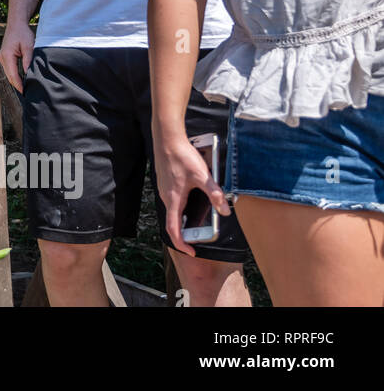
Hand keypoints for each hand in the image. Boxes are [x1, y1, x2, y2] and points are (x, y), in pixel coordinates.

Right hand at [0, 21, 34, 92]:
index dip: (19, 85)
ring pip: (8, 74)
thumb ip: (28, 60)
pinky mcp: (4, 57)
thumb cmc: (23, 33)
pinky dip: (14, 75)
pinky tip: (21, 79)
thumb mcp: (28, 46)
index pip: (13, 75)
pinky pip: (8, 69)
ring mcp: (2, 58)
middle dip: (17, 85)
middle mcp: (2, 58)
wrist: (16, 24)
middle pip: (9, 76)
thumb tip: (28, 74)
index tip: (25, 92)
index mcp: (7, 55)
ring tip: (25, 88)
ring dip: (16, 81)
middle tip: (27, 94)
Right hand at [154, 131, 230, 256]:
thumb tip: (225, 210)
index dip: (182, 244)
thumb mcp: (202, 175)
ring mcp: (164, 190)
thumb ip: (214, 193)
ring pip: (173, 210)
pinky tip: (192, 197)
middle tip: (198, 238)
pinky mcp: (166, 183)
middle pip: (173, 222)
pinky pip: (173, 200)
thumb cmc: (182, 155)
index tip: (192, 252)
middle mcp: (166, 197)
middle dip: (185, 233)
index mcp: (174, 199)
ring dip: (183, 219)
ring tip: (198, 220)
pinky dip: (181, 207)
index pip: (173, 230)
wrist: (167, 138)